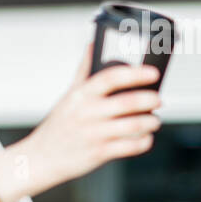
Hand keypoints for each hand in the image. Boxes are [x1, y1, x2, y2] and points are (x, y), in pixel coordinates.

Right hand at [13, 42, 162, 196]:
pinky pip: (129, 147)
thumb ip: (84, 71)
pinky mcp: (99, 153)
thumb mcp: (69, 95)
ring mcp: (93, 134)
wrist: (41, 158)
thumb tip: (92, 43)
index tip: (153, 73)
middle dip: (149, 100)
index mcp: (81, 95)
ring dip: (150, 122)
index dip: (135, 74)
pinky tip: (146, 138)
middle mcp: (87, 113)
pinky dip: (143, 142)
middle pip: (126, 102)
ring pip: (132, 126)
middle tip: (159, 99)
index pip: (110, 78)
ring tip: (155, 120)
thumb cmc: (59, 125)